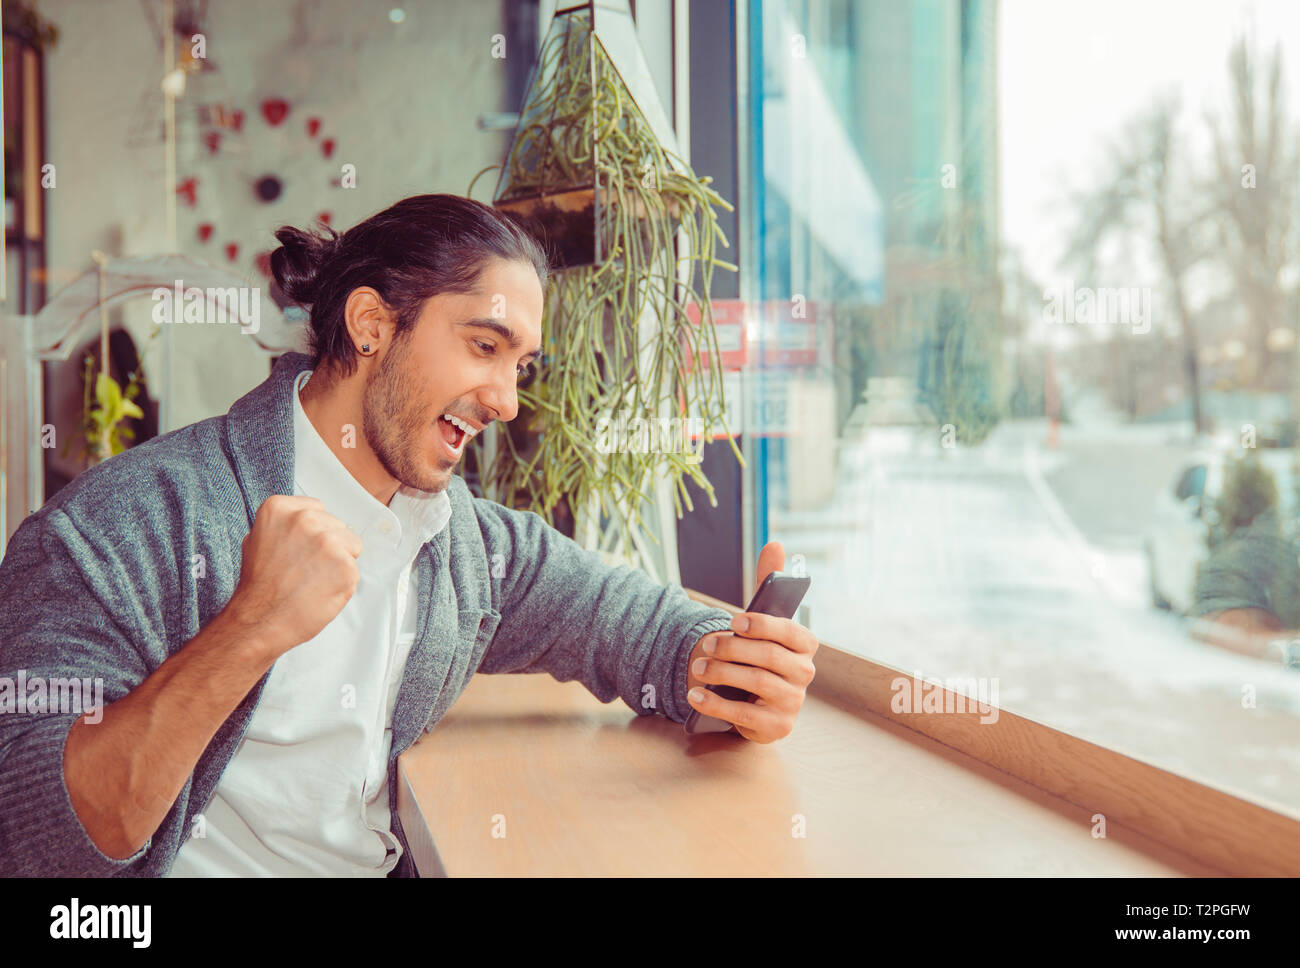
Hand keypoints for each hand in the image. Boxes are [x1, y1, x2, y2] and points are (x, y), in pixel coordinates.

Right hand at [223, 495, 362, 660]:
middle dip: (327, 548)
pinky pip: (354, 570)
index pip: (319, 510)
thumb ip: (283, 525)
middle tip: (304, 570)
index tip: (300, 550)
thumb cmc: (259, 587)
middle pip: (337, 526)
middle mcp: (304, 519)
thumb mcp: (257, 540)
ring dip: (338, 563)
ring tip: (312, 580)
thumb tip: (308, 521)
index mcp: (280, 508)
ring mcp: (327, 541)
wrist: (258, 621)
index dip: (313, 534)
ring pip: (351, 546)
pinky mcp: (345, 565)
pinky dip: (342, 583)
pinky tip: (320, 591)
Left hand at [685, 542, 817, 742]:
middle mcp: (804, 674)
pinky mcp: (776, 726)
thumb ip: (768, 583)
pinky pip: (745, 715)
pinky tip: (695, 695)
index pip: (791, 632)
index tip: (734, 621)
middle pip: (769, 657)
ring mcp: (792, 702)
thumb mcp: (762, 620)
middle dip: (732, 648)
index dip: (762, 625)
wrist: (755, 698)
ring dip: (722, 674)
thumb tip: (774, 543)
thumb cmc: (758, 652)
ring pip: (757, 683)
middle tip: (704, 645)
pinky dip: (716, 704)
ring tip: (696, 668)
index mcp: (805, 645)